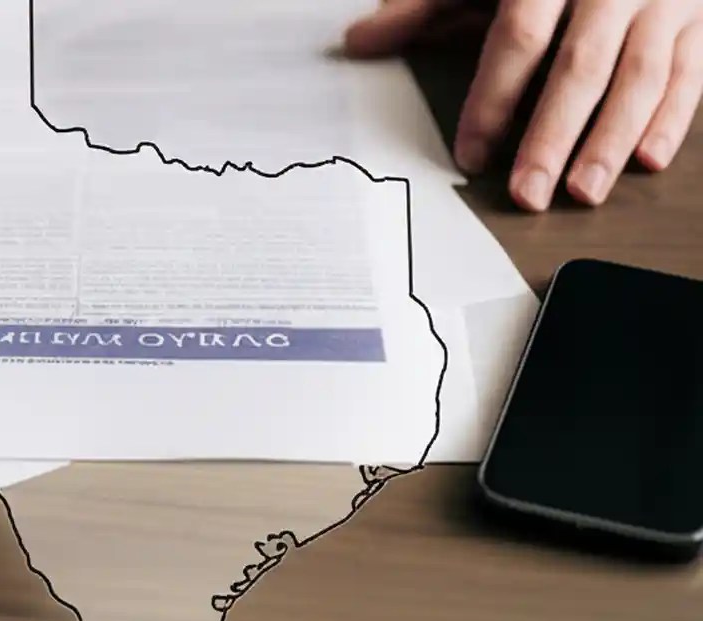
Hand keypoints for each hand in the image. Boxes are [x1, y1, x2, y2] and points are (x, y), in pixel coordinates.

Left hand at [344, 0, 702, 210]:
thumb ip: (422, 9)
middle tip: (528, 194)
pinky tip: (645, 161)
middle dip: (553, 136)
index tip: (471, 153)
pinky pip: (691, 75)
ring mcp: (663, 1)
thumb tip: (358, 42)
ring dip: (612, 141)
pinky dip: (670, 120)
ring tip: (583, 191)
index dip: (494, 99)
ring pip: (641, 76)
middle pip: (582, 67)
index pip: (520, 39)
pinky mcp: (698, 21)